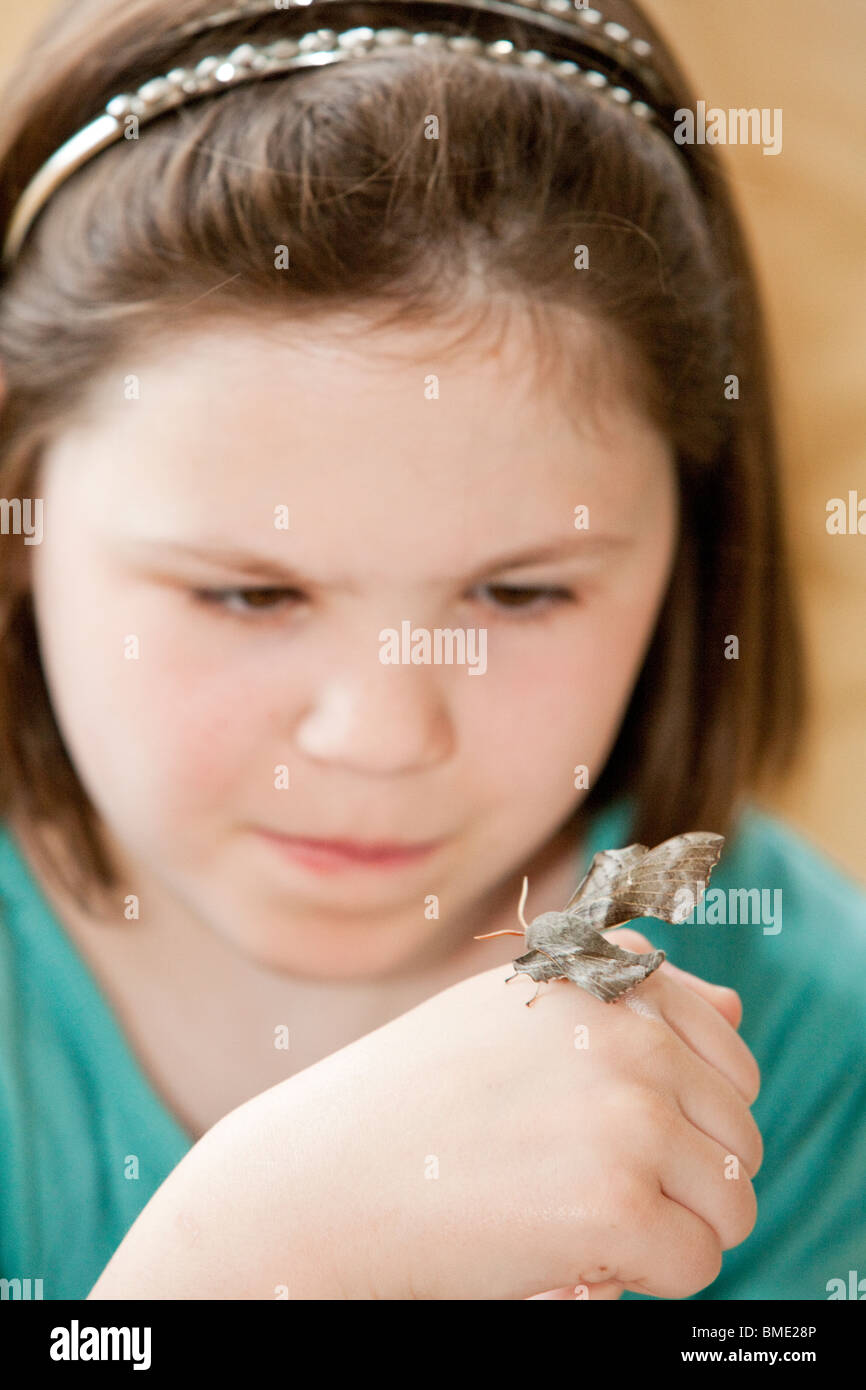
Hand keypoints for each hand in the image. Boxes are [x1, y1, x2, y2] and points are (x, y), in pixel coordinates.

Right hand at [88, 927, 759, 1299]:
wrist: (318, 1179)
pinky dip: (643, 1278)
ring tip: (576, 1214)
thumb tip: (737, 1011)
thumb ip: (630, 1003)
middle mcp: (631, 1032)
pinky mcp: (617, 1203)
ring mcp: (628, 1114)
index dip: (680, 1113)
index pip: (728, 1054)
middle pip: (736, 1133)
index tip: (600, 1128)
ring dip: (670, 1229)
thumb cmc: (414, 1098)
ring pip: (732, 1203)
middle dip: (681, 1177)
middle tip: (579, 1182)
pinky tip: (567, 1251)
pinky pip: (697, 1265)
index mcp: (609, 977)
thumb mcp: (516, 1015)